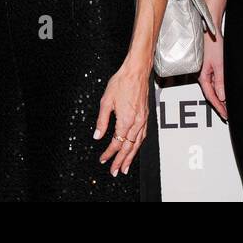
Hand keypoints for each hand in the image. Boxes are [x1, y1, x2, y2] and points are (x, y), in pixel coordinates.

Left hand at [94, 62, 149, 176]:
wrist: (137, 71)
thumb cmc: (121, 82)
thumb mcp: (106, 101)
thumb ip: (102, 121)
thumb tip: (97, 135)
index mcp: (126, 119)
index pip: (116, 142)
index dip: (109, 153)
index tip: (103, 159)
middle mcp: (136, 122)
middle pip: (128, 147)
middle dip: (121, 161)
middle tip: (115, 172)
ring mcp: (143, 119)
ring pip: (137, 143)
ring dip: (131, 156)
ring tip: (125, 167)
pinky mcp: (146, 115)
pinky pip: (142, 135)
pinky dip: (137, 145)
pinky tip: (134, 148)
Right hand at [198, 33, 226, 120]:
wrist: (210, 30)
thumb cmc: (212, 44)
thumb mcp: (219, 65)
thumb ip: (220, 81)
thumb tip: (222, 96)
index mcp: (202, 76)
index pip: (211, 96)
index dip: (218, 107)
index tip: (225, 115)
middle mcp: (201, 75)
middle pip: (210, 94)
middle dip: (219, 105)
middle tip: (227, 114)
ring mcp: (204, 71)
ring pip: (211, 88)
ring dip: (219, 97)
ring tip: (226, 105)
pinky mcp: (207, 66)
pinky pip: (212, 81)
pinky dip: (218, 88)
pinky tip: (223, 91)